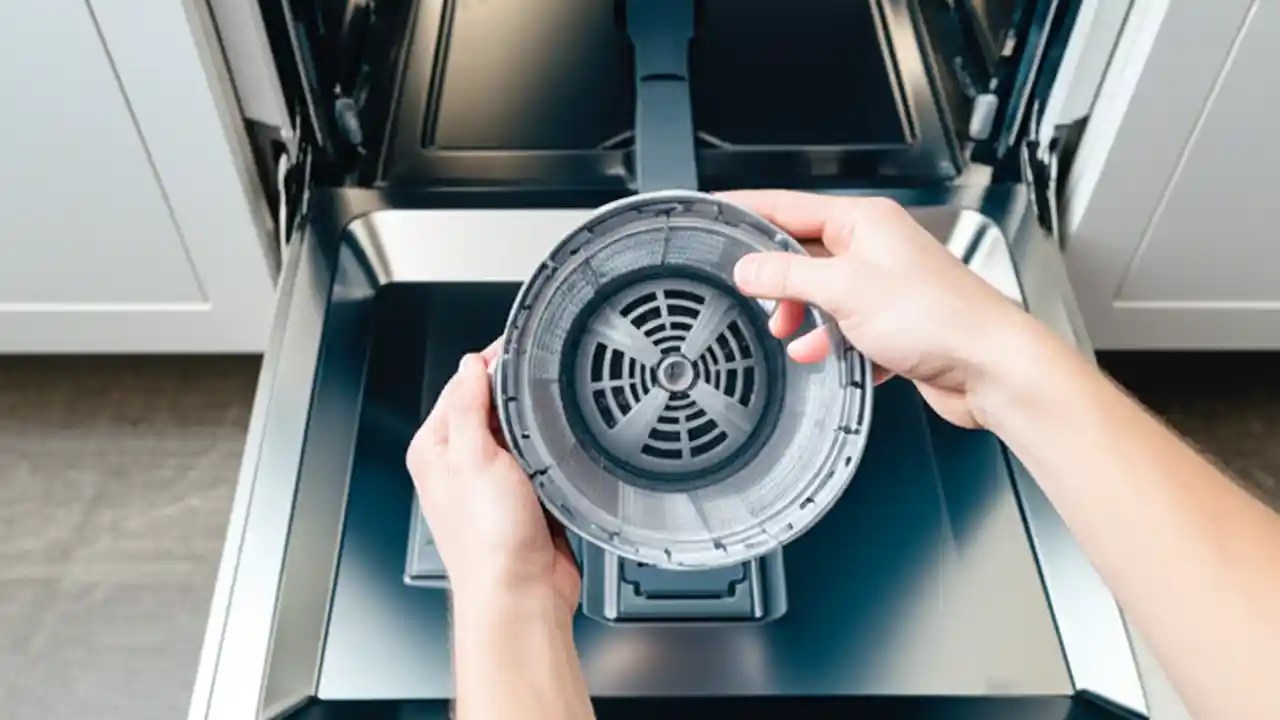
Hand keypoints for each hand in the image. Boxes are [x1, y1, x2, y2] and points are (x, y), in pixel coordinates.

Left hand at [406, 341, 580, 616]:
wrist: (522, 594)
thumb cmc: (488, 541)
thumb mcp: (473, 457)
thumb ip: (468, 406)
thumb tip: (470, 366)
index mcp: (434, 449)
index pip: (460, 387)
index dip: (489, 365)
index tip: (516, 348)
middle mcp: (459, 464)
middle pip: (491, 407)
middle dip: (516, 397)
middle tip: (541, 386)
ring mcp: (492, 481)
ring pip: (519, 433)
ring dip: (536, 428)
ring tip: (550, 424)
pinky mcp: (524, 497)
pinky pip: (541, 460)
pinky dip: (552, 455)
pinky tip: (559, 454)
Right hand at [724, 190, 1037, 428]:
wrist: (989, 366)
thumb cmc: (940, 318)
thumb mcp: (845, 290)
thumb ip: (789, 275)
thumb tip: (749, 268)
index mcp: (865, 222)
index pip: (790, 206)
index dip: (749, 211)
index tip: (717, 214)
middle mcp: (876, 248)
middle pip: (804, 253)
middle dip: (780, 282)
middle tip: (759, 300)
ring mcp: (886, 286)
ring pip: (824, 295)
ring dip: (807, 319)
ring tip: (795, 336)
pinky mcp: (895, 324)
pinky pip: (846, 328)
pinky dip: (834, 343)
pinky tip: (831, 357)